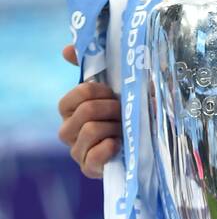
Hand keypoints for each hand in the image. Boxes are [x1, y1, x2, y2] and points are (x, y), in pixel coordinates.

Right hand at [58, 44, 121, 178]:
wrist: (148, 143)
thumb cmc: (130, 111)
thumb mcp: (119, 85)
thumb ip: (93, 65)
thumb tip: (66, 49)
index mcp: (71, 109)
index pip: (77, 95)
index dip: (99, 92)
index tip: (114, 94)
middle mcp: (68, 130)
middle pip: (86, 111)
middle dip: (112, 110)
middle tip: (124, 113)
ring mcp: (77, 151)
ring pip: (90, 130)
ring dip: (114, 128)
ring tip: (124, 130)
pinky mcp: (88, 169)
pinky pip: (91, 158)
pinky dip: (107, 149)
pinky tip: (118, 145)